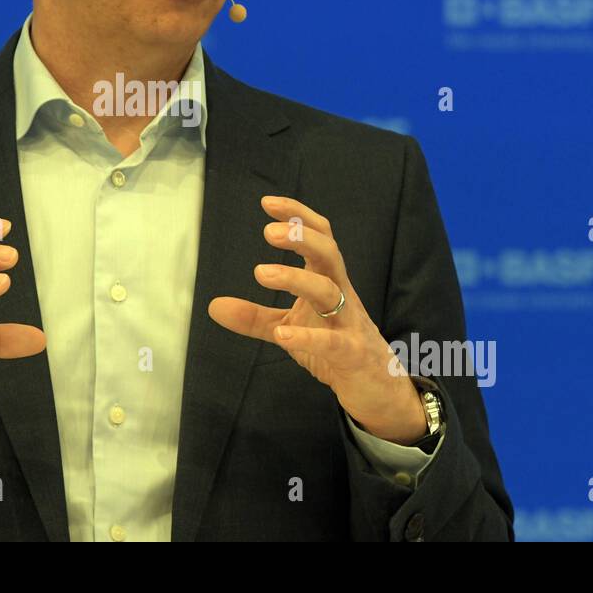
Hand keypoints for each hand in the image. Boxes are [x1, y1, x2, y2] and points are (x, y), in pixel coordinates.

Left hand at [207, 195, 427, 445]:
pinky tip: (282, 332)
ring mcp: (350, 324)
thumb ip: (255, 318)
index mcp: (329, 282)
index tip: (267, 203)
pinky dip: (308, 335)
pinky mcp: (353, 355)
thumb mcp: (291, 329)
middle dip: (301, 237)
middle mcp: (342, 295)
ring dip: (296, 278)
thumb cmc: (336, 349)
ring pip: (329, 291)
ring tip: (262, 272)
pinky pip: (333, 342)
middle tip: (268, 232)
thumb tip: (213, 305)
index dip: (298, 216)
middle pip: (329, 254)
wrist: (379, 390)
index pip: (320, 238)